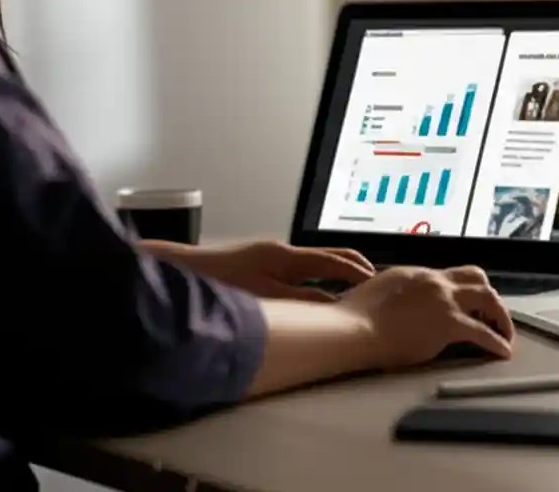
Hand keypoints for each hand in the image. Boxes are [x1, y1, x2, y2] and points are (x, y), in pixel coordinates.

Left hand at [186, 240, 374, 301]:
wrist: (179, 271)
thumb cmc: (218, 286)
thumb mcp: (264, 299)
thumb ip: (301, 302)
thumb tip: (334, 306)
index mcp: (286, 257)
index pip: (334, 262)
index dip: (358, 274)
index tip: (380, 285)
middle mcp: (281, 251)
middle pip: (329, 256)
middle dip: (354, 268)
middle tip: (376, 285)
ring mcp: (269, 257)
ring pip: (314, 263)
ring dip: (336, 274)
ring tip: (354, 292)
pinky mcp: (258, 266)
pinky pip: (300, 270)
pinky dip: (317, 279)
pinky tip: (317, 295)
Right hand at [340, 265, 513, 367]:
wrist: (354, 328)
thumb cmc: (355, 317)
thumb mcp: (379, 290)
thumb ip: (397, 293)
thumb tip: (401, 302)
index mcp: (418, 274)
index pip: (451, 275)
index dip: (464, 290)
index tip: (470, 304)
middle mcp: (435, 281)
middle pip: (476, 278)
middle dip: (488, 296)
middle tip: (494, 316)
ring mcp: (444, 301)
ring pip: (488, 297)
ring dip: (500, 315)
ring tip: (504, 333)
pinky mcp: (448, 324)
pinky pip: (483, 332)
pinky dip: (497, 342)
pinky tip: (502, 351)